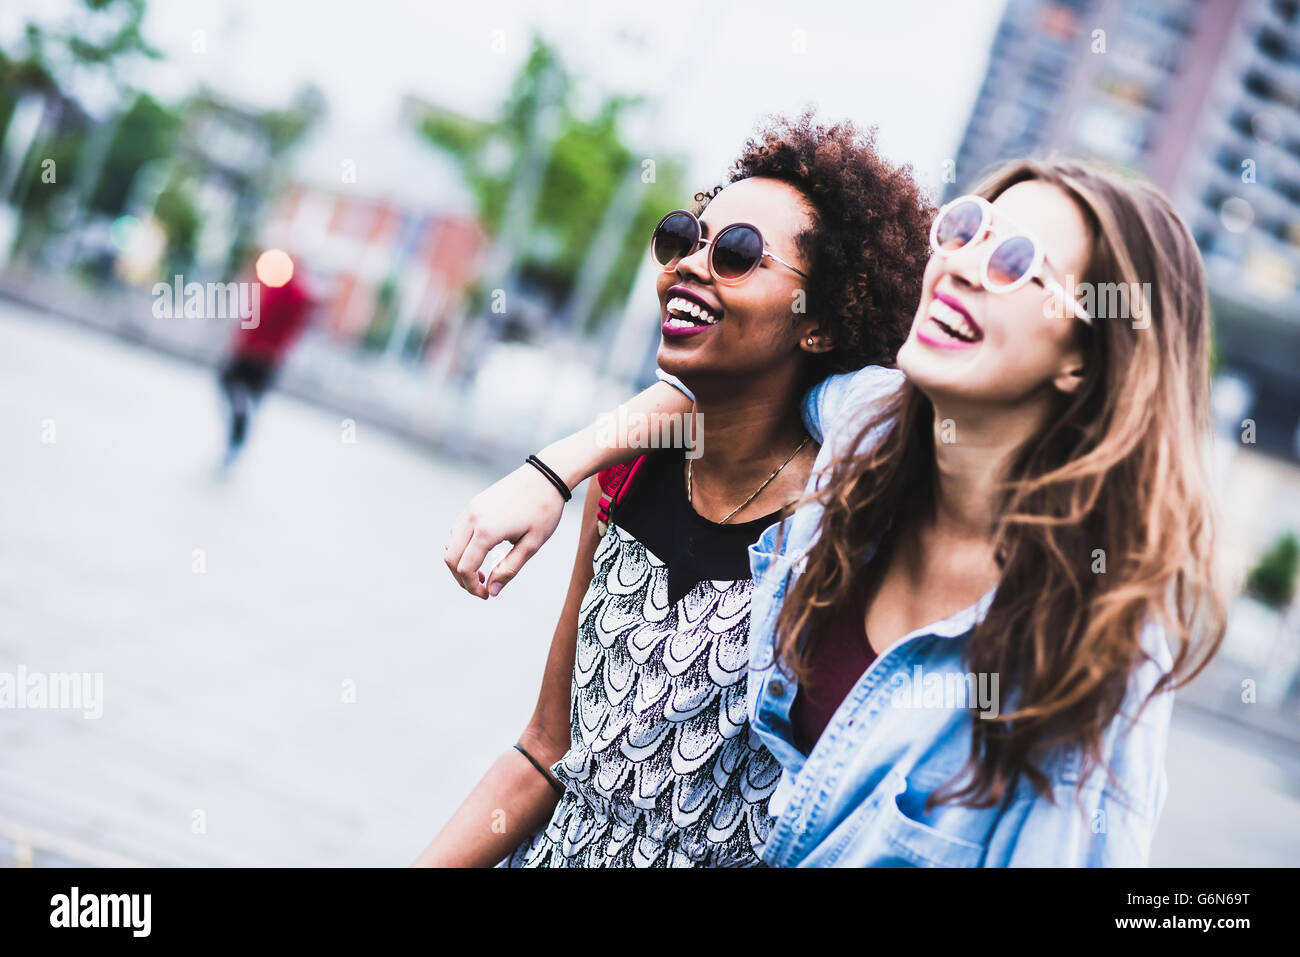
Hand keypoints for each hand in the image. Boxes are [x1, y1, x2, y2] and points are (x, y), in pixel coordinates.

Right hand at [444, 464, 566, 597]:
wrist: (546, 475)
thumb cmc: (544, 510)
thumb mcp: (531, 545)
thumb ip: (509, 569)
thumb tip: (491, 591)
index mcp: (487, 531)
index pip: (465, 568)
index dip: (471, 587)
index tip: (486, 595)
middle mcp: (473, 519)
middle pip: (451, 558)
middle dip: (462, 578)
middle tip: (481, 587)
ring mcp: (471, 509)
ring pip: (450, 544)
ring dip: (460, 562)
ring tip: (482, 571)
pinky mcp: (474, 504)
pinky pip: (457, 531)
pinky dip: (461, 547)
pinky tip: (480, 552)